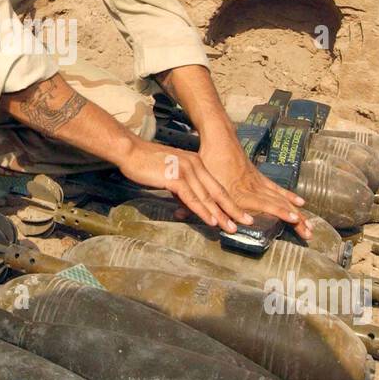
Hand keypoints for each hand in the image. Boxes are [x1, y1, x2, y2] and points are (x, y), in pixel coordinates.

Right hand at [116, 139, 248, 232]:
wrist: (130, 152)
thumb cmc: (146, 163)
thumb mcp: (170, 174)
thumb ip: (181, 187)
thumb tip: (188, 203)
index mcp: (195, 163)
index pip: (215, 186)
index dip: (229, 202)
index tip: (241, 213)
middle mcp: (195, 165)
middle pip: (217, 192)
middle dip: (233, 209)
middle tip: (247, 221)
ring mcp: (186, 171)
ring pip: (207, 197)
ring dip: (220, 214)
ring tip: (231, 227)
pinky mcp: (175, 177)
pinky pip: (192, 198)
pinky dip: (203, 211)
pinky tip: (211, 221)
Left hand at [196, 137, 311, 238]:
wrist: (219, 138)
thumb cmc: (207, 161)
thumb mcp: (197, 180)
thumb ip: (190, 201)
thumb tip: (177, 214)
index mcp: (239, 192)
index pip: (265, 204)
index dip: (279, 212)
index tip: (293, 220)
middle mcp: (252, 188)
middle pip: (278, 205)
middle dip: (295, 220)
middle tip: (309, 233)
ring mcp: (257, 182)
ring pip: (281, 199)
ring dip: (296, 213)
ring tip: (310, 226)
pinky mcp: (259, 177)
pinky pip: (277, 189)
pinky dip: (289, 197)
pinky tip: (301, 203)